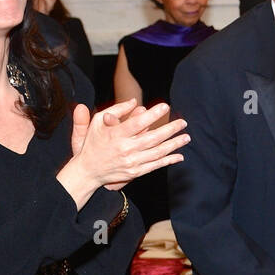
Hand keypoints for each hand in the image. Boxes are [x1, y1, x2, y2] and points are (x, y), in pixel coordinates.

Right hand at [57, 100, 189, 206]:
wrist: (88, 170)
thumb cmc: (94, 142)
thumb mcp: (98, 122)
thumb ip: (116, 111)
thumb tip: (135, 102)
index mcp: (115, 135)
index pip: (137, 123)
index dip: (152, 115)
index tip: (165, 106)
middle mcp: (124, 149)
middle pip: (152, 138)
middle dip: (170, 130)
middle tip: (183, 122)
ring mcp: (131, 162)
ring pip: (157, 152)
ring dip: (174, 144)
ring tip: (186, 137)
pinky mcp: (135, 172)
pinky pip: (155, 166)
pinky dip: (168, 161)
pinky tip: (179, 156)